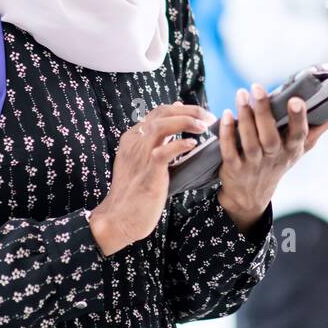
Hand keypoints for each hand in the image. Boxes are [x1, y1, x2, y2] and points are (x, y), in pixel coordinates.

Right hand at [91, 101, 216, 256]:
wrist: (119, 218)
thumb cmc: (135, 191)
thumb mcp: (142, 160)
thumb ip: (156, 141)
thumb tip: (174, 122)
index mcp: (132, 138)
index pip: (160, 112)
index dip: (183, 109)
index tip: (201, 115)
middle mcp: (134, 142)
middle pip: (162, 113)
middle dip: (190, 110)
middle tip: (209, 118)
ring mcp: (139, 155)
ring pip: (161, 125)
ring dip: (186, 121)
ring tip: (204, 127)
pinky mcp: (148, 172)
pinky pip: (163, 152)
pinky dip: (180, 144)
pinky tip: (193, 144)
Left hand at [216, 84, 327, 232]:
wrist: (252, 194)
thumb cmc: (283, 157)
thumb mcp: (306, 143)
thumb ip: (327, 120)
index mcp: (294, 149)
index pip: (299, 135)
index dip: (298, 119)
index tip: (296, 100)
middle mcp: (275, 157)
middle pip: (269, 136)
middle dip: (263, 112)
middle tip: (257, 88)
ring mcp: (254, 164)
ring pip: (249, 141)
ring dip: (244, 117)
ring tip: (242, 95)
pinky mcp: (234, 167)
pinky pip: (229, 150)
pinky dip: (226, 133)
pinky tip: (226, 115)